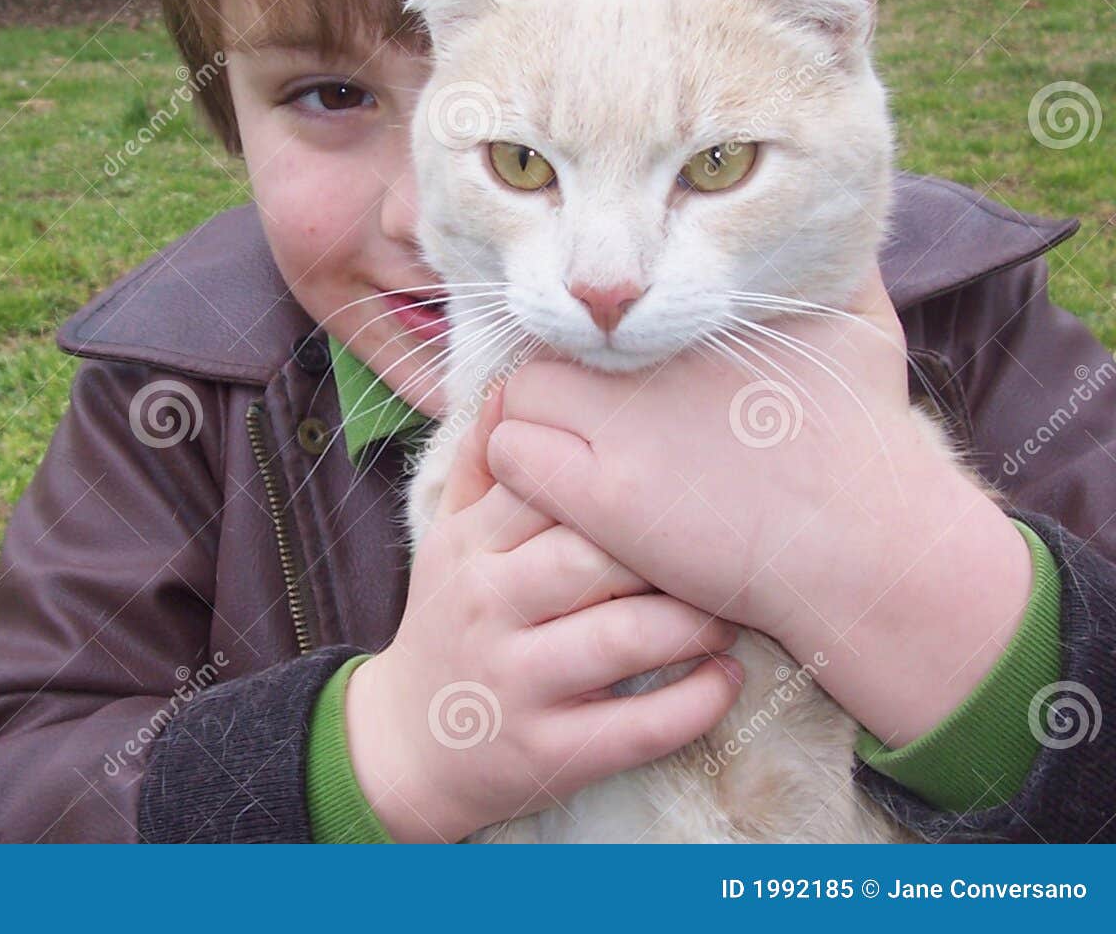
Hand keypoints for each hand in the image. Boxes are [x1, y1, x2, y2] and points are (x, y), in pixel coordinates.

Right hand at [344, 382, 745, 842]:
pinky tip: (726, 680)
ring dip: (696, 624)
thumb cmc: (451, 624)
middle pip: (594, 557)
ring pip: (626, 638)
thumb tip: (515, 383)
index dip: (621, 481)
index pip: (550, 488)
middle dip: (667, 552)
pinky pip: (641, 727)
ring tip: (727, 615)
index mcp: (470, 545)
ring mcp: (518, 682)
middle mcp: (489, 607)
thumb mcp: (450, 541)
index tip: (677, 482)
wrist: (410, 747)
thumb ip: (484, 466)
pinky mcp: (550, 754)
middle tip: (719, 551)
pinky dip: (699, 702)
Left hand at [483, 270, 1033, 744]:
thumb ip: (838, 263)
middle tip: (573, 413)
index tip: (606, 366)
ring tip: (561, 452)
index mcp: (700, 313)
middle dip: (555, 373)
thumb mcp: (864, 326)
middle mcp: (656, 354)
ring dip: (530, 420)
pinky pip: (512, 455)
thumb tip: (830, 211)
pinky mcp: (608, 495)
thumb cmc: (870, 446)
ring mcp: (625, 424)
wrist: (872, 548)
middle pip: (549, 338)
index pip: (599, 296)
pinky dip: (520, 470)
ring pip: (519, 394)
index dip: (594, 334)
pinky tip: (556, 494)